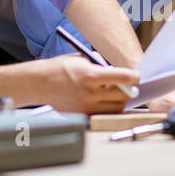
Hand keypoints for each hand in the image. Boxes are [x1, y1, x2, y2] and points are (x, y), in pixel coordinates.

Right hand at [25, 55, 140, 113]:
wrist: (38, 83)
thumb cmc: (59, 68)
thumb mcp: (81, 59)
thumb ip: (101, 65)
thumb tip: (118, 71)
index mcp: (90, 76)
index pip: (124, 78)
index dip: (134, 77)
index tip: (136, 76)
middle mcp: (89, 93)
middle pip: (124, 96)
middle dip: (129, 90)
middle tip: (127, 85)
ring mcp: (86, 107)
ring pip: (116, 108)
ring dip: (119, 101)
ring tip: (113, 92)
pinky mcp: (82, 115)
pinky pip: (103, 114)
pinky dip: (107, 108)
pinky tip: (102, 100)